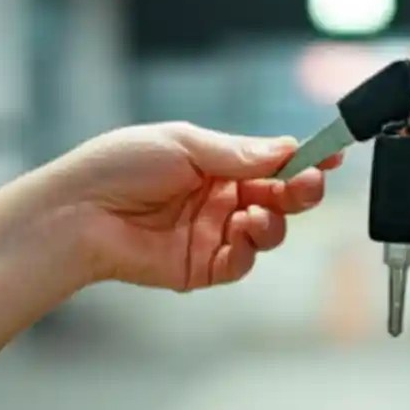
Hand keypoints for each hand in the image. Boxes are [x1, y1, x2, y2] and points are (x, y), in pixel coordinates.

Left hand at [33, 122, 339, 290]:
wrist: (76, 213)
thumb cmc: (117, 167)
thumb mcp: (184, 143)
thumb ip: (239, 152)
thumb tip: (286, 148)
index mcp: (216, 162)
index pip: (272, 161)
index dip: (304, 158)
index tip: (332, 152)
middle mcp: (219, 197)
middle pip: (278, 196)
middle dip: (300, 190)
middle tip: (309, 185)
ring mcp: (212, 232)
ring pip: (268, 231)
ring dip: (275, 220)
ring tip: (257, 213)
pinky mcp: (201, 266)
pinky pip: (241, 262)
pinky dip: (250, 248)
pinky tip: (242, 232)